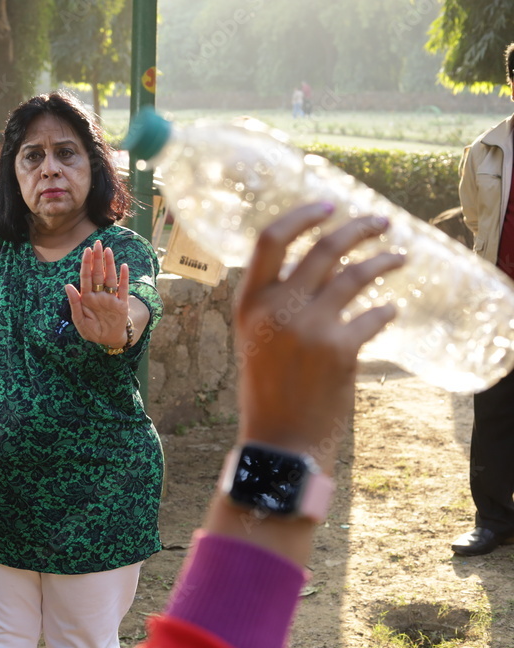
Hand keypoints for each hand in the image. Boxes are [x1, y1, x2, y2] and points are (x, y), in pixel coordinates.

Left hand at [64, 240, 130, 347]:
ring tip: (108, 251)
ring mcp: (111, 298)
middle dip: (97, 259)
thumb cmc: (92, 330)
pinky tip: (123, 266)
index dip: (86, 264)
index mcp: (87, 297)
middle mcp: (99, 295)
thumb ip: (74, 303)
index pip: (86, 277)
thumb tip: (68, 285)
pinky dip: (124, 278)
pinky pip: (123, 289)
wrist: (108, 340)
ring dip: (109, 264)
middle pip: (98, 274)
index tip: (86, 251)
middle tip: (97, 243)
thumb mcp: (79, 320)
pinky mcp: (122, 304)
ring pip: (110, 278)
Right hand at [235, 202, 404, 470]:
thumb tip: (318, 266)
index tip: (330, 204)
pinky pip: (373, 316)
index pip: (269, 240)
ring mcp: (310, 326)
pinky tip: (392, 311)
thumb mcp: (256, 338)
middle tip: (381, 222)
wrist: (281, 440)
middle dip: (359, 228)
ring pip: (356, 275)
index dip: (302, 215)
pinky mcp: (340, 348)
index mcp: (249, 303)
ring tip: (400, 258)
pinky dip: (386, 311)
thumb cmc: (267, 390)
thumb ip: (276, 302)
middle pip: (323, 247)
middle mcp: (277, 308)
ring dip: (384, 261)